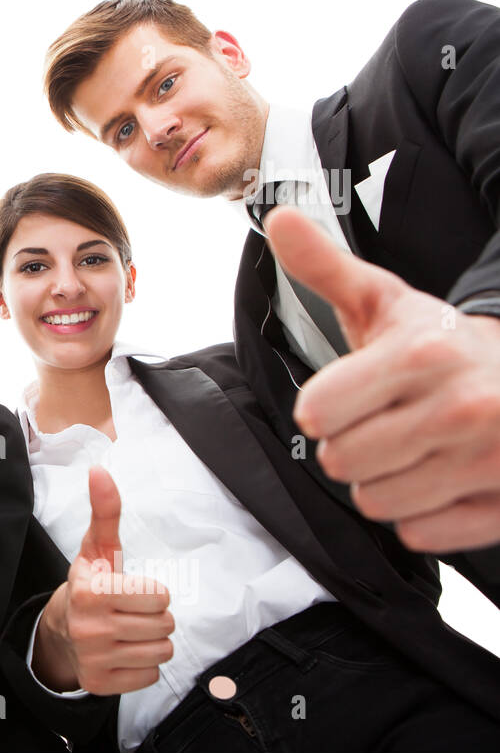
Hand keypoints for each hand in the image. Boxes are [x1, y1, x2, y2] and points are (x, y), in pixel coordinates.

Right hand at [33, 466, 173, 694]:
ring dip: (152, 642)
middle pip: (165, 625)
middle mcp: (90, 628)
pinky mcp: (100, 684)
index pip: (159, 597)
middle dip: (155, 617)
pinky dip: (143, 666)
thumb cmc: (90, 584)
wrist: (61, 630)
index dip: (152, 593)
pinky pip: (150, 677)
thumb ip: (105, 512)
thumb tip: (100, 470)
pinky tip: (123, 653)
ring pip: (161, 652)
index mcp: (92, 592)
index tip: (130, 592)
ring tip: (129, 632)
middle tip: (131, 612)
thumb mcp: (98, 549)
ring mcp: (94, 659)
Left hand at [267, 206, 499, 552]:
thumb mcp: (385, 302)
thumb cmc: (442, 346)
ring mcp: (489, 460)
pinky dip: (423, 515)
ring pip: (376, 502)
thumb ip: (325, 268)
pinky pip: (419, 534)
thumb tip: (276, 218)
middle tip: (384, 423)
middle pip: (341, 461)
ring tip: (413, 448)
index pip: (318, 411)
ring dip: (384, 482)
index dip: (323, 409)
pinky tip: (442, 477)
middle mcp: (462, 406)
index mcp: (422, 353)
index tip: (346, 397)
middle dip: (350, 446)